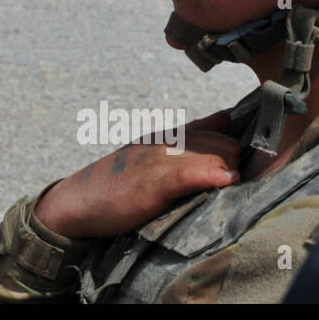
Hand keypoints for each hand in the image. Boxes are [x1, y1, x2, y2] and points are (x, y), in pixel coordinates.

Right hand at [34, 110, 240, 239]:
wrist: (78, 200)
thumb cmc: (117, 181)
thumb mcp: (153, 153)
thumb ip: (189, 138)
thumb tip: (227, 118)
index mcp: (168, 136)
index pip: (218, 132)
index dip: (234, 152)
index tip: (240, 170)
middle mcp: (166, 143)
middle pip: (223, 146)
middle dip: (234, 167)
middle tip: (227, 189)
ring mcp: (158, 162)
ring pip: (211, 157)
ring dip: (227, 173)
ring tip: (227, 189)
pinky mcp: (149, 185)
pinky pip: (185, 175)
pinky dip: (207, 175)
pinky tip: (225, 180)